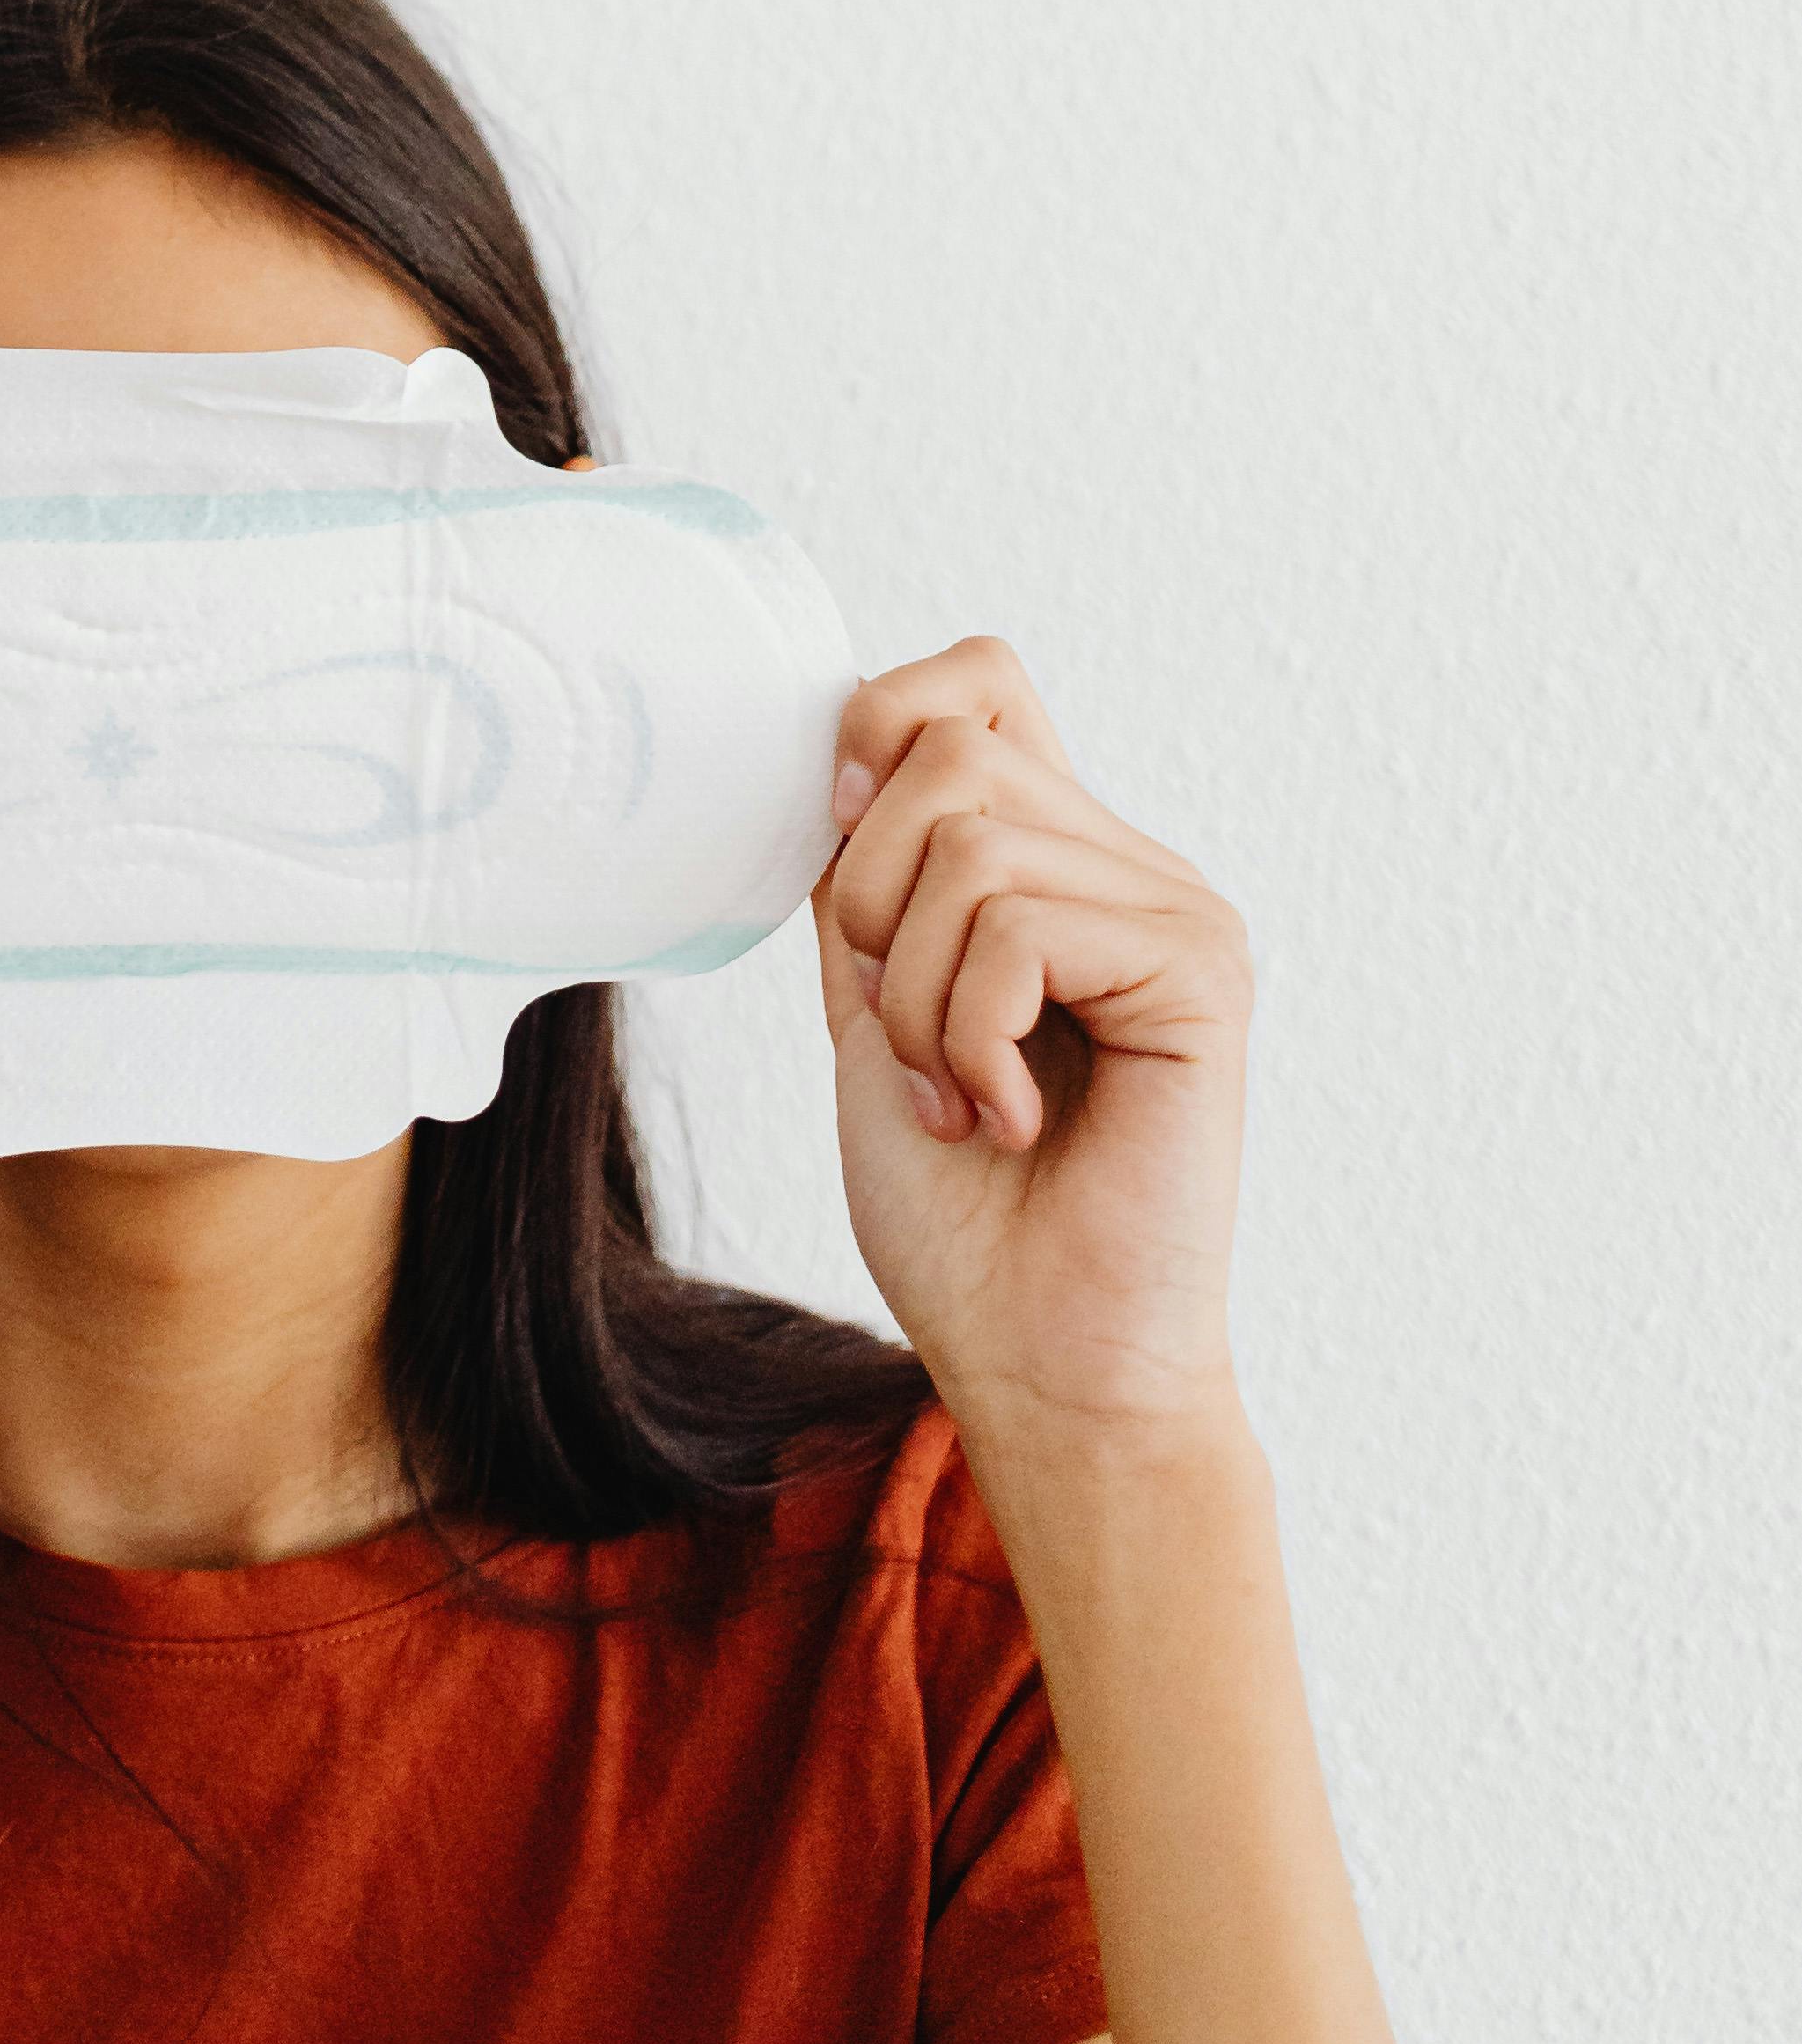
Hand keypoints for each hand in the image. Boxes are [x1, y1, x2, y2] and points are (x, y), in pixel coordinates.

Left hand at [811, 635, 1253, 1461]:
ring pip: (970, 847)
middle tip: (908, 1036)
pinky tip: (1011, 1118)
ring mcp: (1175, 914)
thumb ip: (870, 876)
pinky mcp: (1199, 973)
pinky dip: (969, 1038)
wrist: (1038, 1362)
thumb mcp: (873, 1003)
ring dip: (917, 998)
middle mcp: (1128, 867)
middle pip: (946, 753)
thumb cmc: (959, 1210)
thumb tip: (844, 748)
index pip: (977, 681)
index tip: (847, 846)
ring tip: (960, 1095)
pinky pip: (1021, 930)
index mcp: (1054, 862)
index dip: (885, 724)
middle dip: (872, 904)